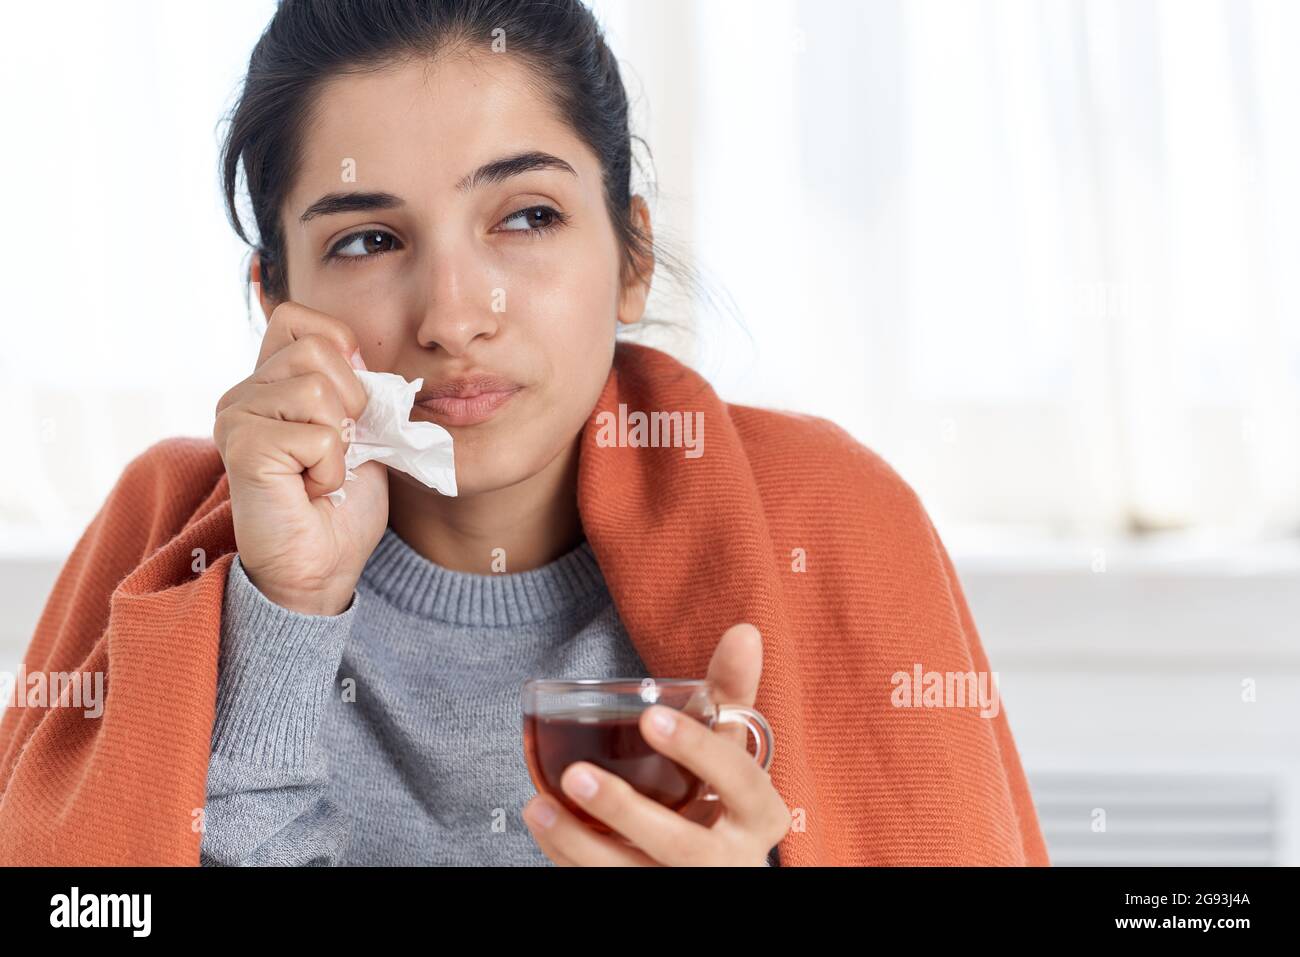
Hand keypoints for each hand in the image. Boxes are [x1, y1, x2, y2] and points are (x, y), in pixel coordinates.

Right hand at [213, 300, 388, 614]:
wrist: (323, 567)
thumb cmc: (341, 505)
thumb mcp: (361, 431)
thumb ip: (356, 386)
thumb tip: (358, 352)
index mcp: (269, 382)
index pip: (299, 318)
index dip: (340, 347)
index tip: (350, 402)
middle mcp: (242, 393)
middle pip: (318, 350)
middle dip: (351, 402)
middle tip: (334, 450)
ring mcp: (235, 417)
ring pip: (318, 390)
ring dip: (341, 442)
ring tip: (318, 473)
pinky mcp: (242, 447)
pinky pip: (317, 435)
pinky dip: (331, 469)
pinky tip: (309, 491)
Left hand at [523, 623, 789, 865]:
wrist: (715, 863)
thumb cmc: (718, 790)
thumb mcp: (729, 744)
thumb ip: (731, 691)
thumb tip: (745, 630)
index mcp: (760, 816)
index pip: (740, 782)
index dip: (698, 750)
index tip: (650, 717)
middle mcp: (731, 862)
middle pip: (682, 845)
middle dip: (627, 811)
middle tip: (577, 775)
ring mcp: (687, 887)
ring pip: (634, 876)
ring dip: (580, 844)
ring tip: (538, 805)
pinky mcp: (650, 897)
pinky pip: (607, 887)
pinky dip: (568, 857)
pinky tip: (542, 821)